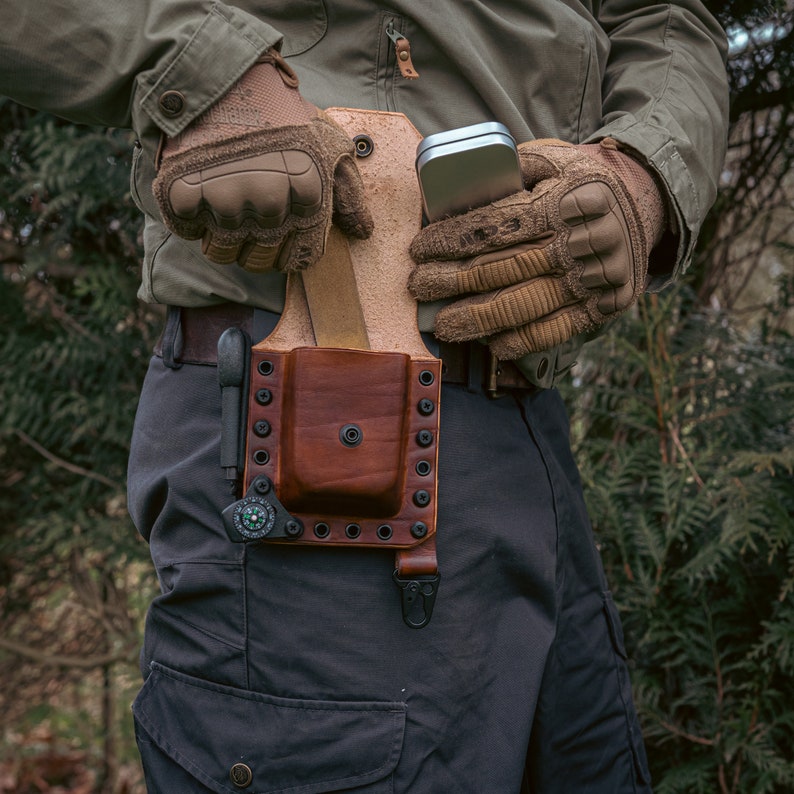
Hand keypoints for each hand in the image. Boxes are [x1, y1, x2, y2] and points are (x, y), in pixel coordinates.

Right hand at [152, 50, 372, 271]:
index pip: (300, 256)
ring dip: (221, 238)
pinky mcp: (184, 190)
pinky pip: (187, 230)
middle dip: (255, 249)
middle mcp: (269, 198)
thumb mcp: (328, 145)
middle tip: (248, 221)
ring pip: (221, 251)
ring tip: (224, 205)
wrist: (223, 75)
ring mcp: (226, 196)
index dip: (287, 252)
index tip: (278, 234)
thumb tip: (363, 233)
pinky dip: (189, 219)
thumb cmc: (282, 116)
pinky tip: (198, 192)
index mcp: (308, 191)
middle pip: (260, 260)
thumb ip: (349, 192)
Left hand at [408, 139, 665, 356]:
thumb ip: (511, 169)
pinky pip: (558, 329)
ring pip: (524, 304)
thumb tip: (456, 190)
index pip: (495, 225)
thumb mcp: (554, 157)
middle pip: (502, 267)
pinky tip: (493, 347)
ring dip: (477, 318)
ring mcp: (592, 278)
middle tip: (417, 286)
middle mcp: (577, 242)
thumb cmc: (583, 181)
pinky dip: (523, 341)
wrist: (645, 204)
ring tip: (443, 326)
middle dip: (451, 280)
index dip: (451, 240)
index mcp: (562, 202)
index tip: (419, 249)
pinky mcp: (603, 305)